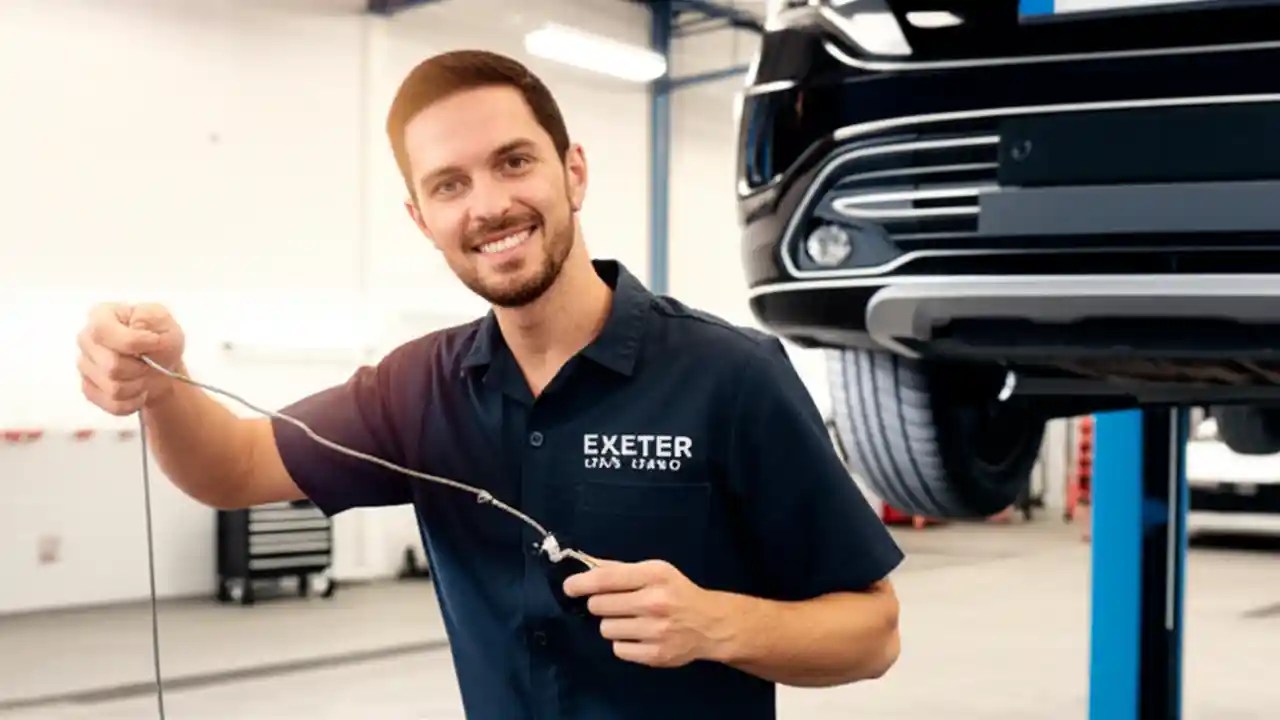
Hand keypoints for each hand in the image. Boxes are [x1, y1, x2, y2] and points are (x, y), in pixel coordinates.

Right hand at [77, 302, 185, 415]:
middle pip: (111, 365)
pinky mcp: (89, 389)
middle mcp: (87, 339)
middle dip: (141, 368)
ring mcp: (85, 365)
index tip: (155, 342)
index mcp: (101, 315)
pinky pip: (113, 404)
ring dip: (140, 385)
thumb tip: (136, 328)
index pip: (103, 331)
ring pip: (114, 388)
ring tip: (146, 374)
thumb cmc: (160, 338)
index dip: (134, 342)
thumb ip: (151, 318)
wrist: (161, 364)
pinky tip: (140, 390)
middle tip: (151, 362)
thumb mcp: (165, 320)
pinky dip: (134, 401)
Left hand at [563, 558, 729, 668]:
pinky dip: (623, 643)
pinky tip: (639, 636)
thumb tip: (585, 565)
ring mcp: (655, 631)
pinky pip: (618, 649)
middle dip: (601, 604)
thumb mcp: (656, 571)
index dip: (581, 583)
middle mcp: (654, 602)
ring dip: (612, 624)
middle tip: (616, 605)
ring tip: (631, 621)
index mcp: (654, 575)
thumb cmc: (677, 592)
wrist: (710, 624)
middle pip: (599, 605)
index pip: (606, 578)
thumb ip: (620, 569)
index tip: (569, 587)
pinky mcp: (655, 655)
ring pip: (606, 629)